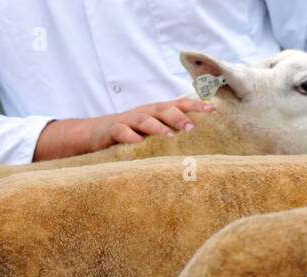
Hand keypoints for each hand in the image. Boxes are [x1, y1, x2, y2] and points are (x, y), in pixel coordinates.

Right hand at [35, 97, 214, 159]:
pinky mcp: (112, 130)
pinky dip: (130, 136)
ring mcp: (128, 119)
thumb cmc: (129, 134)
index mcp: (156, 111)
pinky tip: (138, 143)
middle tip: (192, 127)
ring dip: (158, 127)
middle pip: (163, 109)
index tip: (212, 111)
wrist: (94, 134)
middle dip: (178, 116)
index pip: (178, 104)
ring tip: (170, 136)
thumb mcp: (150, 132)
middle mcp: (144, 112)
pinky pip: (122, 131)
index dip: (195, 105)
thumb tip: (197, 141)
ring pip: (144, 119)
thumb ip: (169, 132)